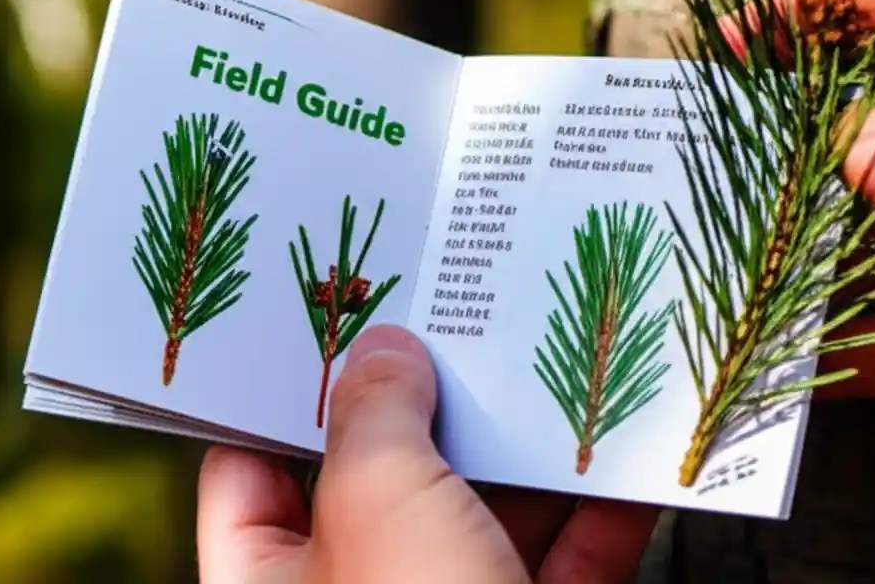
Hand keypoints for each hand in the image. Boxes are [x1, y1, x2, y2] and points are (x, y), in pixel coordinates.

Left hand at [196, 325, 657, 582]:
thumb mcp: (380, 505)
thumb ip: (376, 415)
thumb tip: (382, 348)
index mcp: (271, 579)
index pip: (251, 465)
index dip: (286, 390)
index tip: (334, 316)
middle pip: (385, 474)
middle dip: (434, 404)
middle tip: (464, 320)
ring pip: (485, 510)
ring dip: (530, 448)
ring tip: (559, 370)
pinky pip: (562, 557)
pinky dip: (597, 510)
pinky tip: (624, 456)